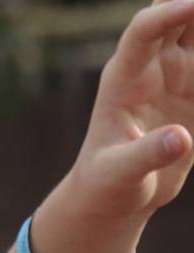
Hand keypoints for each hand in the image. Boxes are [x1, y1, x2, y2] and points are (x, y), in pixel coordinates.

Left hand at [71, 0, 193, 218]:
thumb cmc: (106, 183)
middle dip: (190, 3)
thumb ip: (145, 155)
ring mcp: (177, 76)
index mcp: (124, 80)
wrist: (115, 194)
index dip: (168, 14)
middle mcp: (151, 68)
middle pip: (174, 14)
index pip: (143, 31)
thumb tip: (179, 140)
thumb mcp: (119, 174)